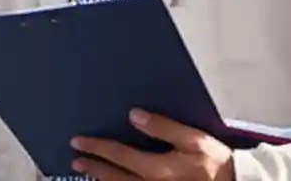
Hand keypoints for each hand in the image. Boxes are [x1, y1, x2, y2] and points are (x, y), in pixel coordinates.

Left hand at [70, 109, 234, 180]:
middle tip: (75, 161)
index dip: (96, 147)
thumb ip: (163, 127)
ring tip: (87, 175)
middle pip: (114, 178)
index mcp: (159, 170)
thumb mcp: (193, 140)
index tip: (78, 141)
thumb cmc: (216, 163)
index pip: (118, 155)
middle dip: (93, 168)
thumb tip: (134, 115)